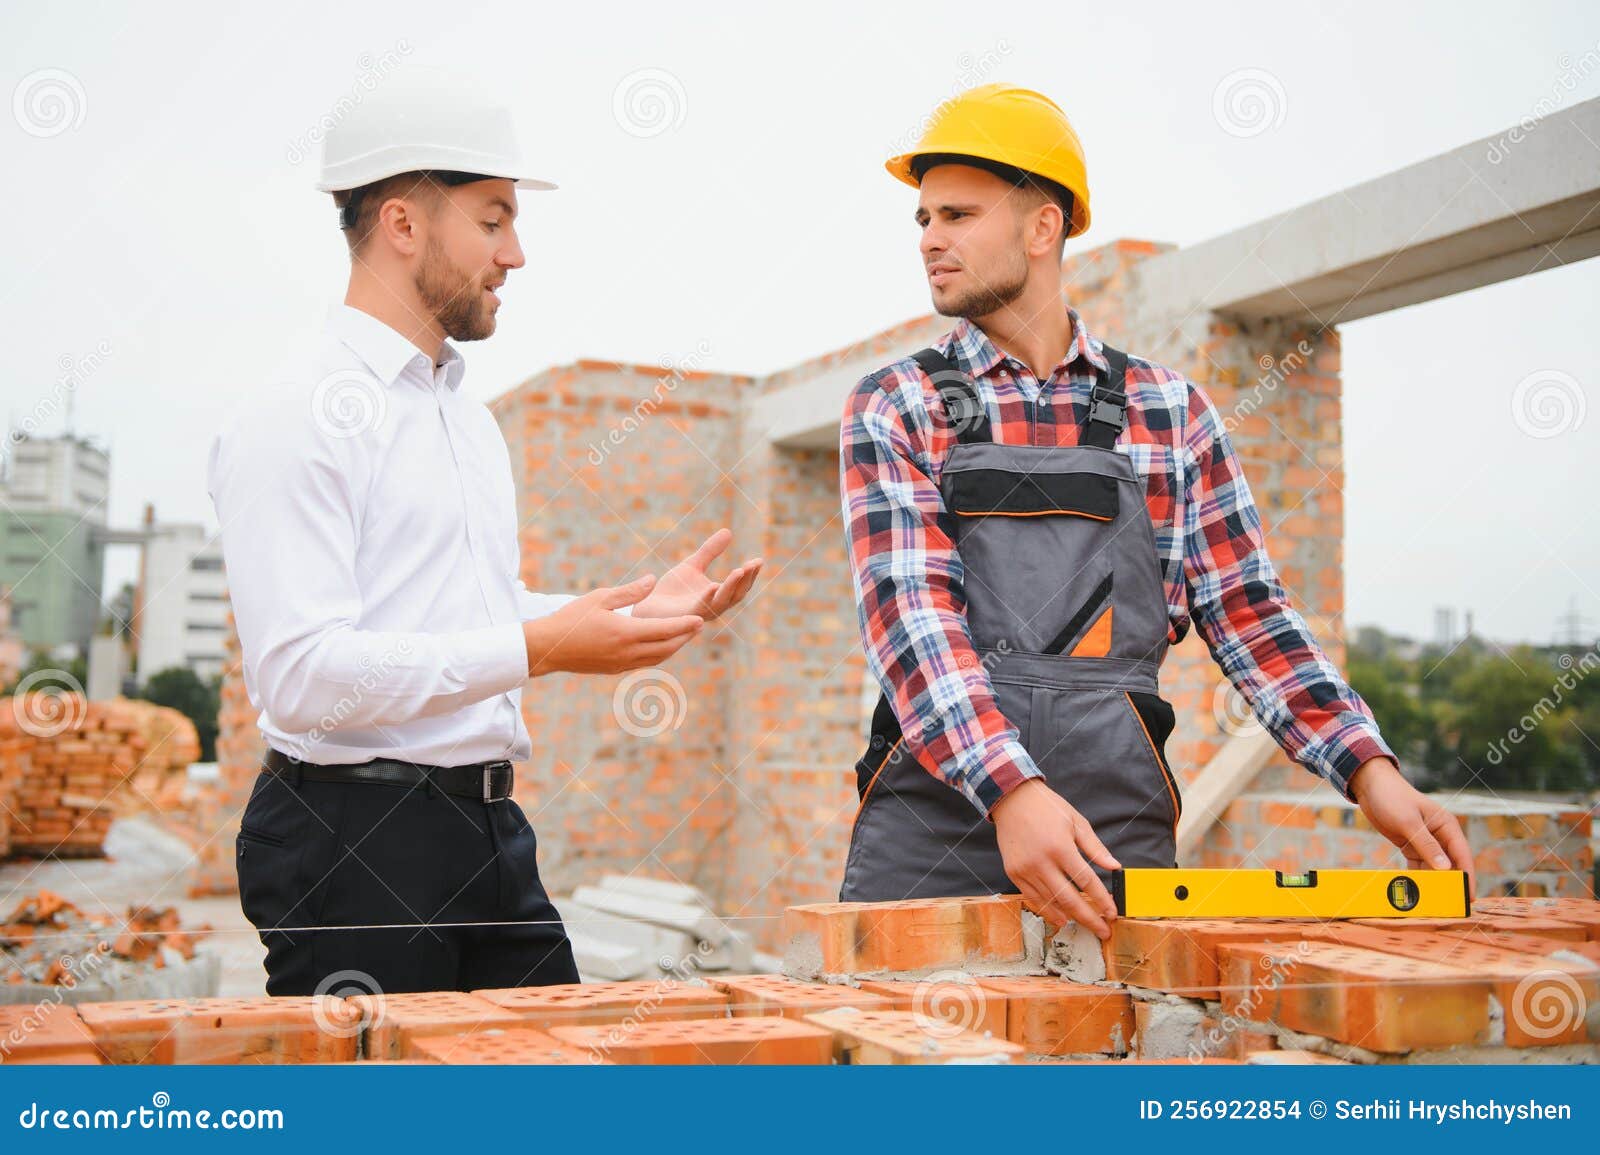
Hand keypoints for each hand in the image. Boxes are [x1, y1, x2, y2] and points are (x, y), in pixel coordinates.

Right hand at [524, 575, 703, 676]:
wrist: (548, 648)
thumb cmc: (571, 618)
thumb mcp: (600, 598)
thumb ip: (630, 592)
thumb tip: (653, 580)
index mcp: (626, 632)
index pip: (664, 629)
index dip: (685, 625)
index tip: (701, 620)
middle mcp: (628, 652)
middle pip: (666, 647)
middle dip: (684, 637)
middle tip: (698, 626)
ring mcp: (622, 664)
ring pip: (657, 658)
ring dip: (673, 647)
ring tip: (684, 636)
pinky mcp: (615, 670)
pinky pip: (644, 663)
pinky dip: (657, 654)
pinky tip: (660, 645)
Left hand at [631, 528, 762, 621]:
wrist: (648, 605)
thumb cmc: (672, 589)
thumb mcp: (694, 564)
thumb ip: (710, 551)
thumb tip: (728, 531)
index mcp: (719, 595)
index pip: (740, 585)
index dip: (751, 574)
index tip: (759, 560)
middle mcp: (714, 606)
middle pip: (737, 594)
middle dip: (747, 579)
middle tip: (754, 563)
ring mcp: (702, 613)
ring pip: (723, 601)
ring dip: (732, 586)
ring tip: (740, 570)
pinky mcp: (687, 616)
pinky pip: (701, 607)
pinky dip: (708, 597)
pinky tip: (713, 585)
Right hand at [991, 778, 1121, 938]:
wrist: (1012, 799)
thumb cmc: (1048, 807)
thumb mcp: (1077, 822)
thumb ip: (1095, 847)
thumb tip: (1115, 867)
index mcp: (1061, 847)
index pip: (1087, 881)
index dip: (1102, 900)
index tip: (1112, 914)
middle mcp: (1042, 862)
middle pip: (1069, 899)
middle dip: (1089, 918)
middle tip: (1103, 931)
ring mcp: (1025, 869)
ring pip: (1050, 902)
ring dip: (1070, 917)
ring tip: (1085, 925)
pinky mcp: (1013, 872)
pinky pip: (1031, 898)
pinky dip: (1047, 910)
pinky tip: (1060, 917)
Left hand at [1349, 758, 1476, 902]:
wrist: (1371, 785)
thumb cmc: (1392, 798)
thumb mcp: (1409, 822)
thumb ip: (1427, 845)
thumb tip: (1445, 869)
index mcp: (1447, 826)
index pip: (1462, 855)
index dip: (1467, 877)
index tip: (1469, 897)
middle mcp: (1440, 835)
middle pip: (1450, 864)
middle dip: (1451, 883)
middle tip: (1451, 906)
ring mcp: (1426, 841)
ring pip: (1434, 868)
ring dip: (1433, 883)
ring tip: (1432, 903)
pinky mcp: (1411, 845)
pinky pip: (1418, 865)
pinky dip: (1417, 877)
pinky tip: (1415, 890)